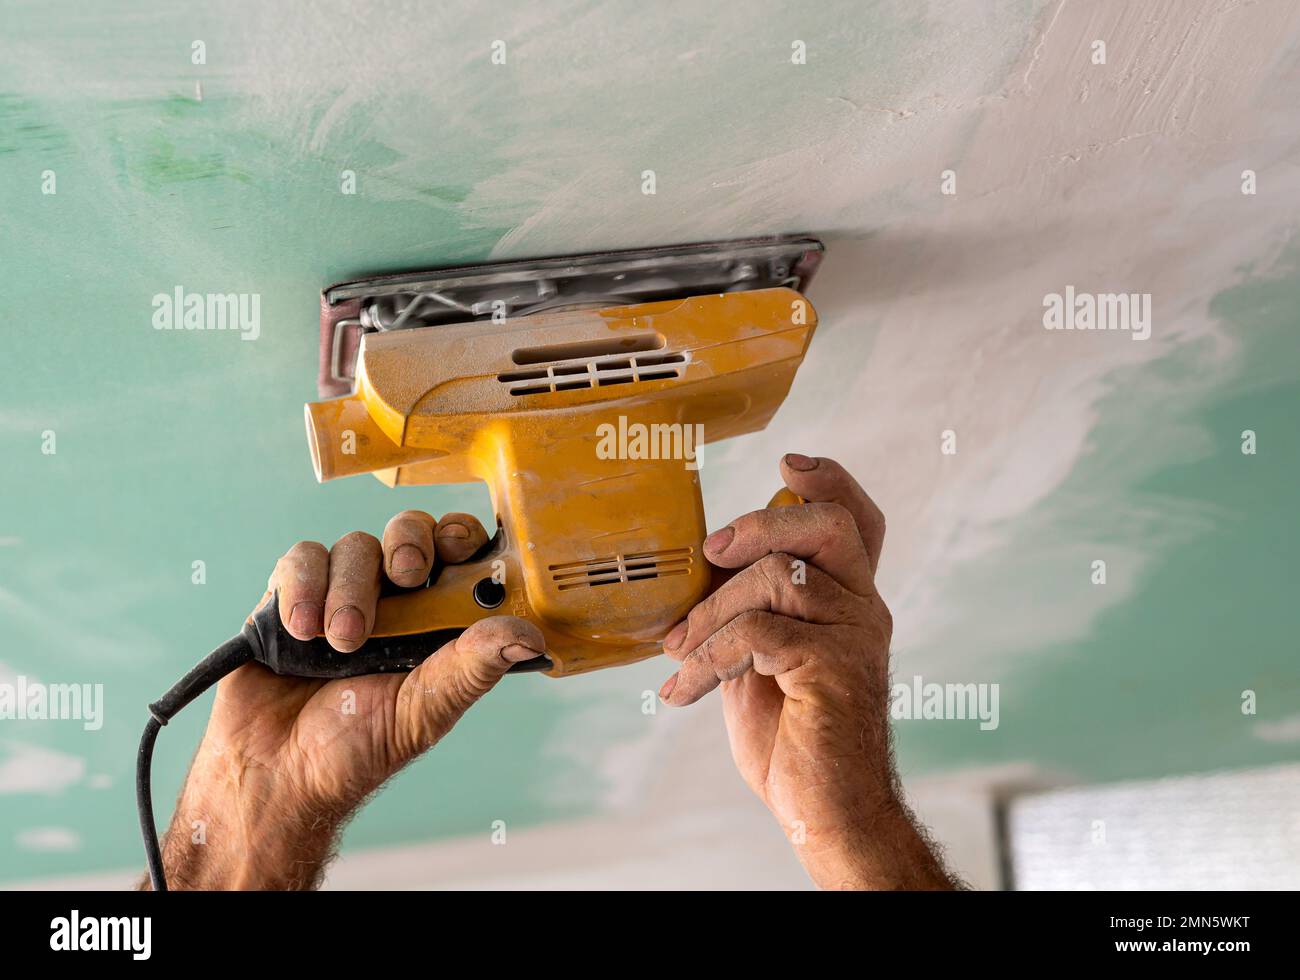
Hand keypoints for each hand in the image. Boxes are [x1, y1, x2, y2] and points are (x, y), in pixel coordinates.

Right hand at [147, 510, 545, 889]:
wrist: (279, 772)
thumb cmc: (359, 748)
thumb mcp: (427, 709)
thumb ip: (474, 666)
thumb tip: (531, 636)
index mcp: (435, 617)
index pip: (459, 552)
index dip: (463, 536)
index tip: (461, 547)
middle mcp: (392, 597)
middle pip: (409, 529)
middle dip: (409, 542)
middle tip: (406, 574)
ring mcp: (340, 591)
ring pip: (355, 545)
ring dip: (351, 589)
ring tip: (342, 642)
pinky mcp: (291, 595)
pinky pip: (302, 560)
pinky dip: (304, 588)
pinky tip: (304, 631)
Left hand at [658, 455, 956, 889]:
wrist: (824, 809)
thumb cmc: (791, 736)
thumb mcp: (756, 661)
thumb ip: (746, 611)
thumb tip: (702, 572)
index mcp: (846, 599)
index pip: (855, 520)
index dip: (829, 481)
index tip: (789, 461)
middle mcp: (862, 607)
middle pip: (827, 524)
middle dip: (760, 523)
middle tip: (710, 554)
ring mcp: (855, 635)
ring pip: (774, 579)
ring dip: (708, 616)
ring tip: (677, 656)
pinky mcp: (837, 667)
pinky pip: (756, 634)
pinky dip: (706, 660)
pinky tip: (684, 691)